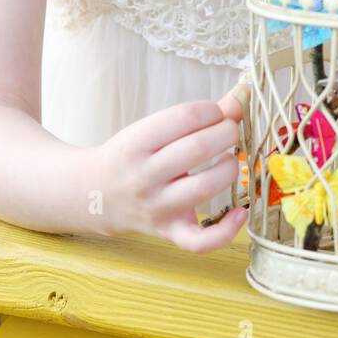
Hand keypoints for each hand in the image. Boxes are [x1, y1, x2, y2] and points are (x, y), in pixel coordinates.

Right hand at [89, 93, 247, 253]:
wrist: (96, 195)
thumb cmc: (130, 156)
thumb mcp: (151, 130)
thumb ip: (197, 115)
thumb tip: (240, 97)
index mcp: (136, 142)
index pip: (184, 117)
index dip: (211, 110)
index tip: (216, 113)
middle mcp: (144, 176)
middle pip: (197, 148)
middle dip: (226, 132)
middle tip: (229, 130)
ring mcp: (157, 207)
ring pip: (204, 188)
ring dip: (229, 168)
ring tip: (229, 160)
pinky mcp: (169, 231)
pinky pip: (200, 241)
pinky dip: (226, 230)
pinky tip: (240, 210)